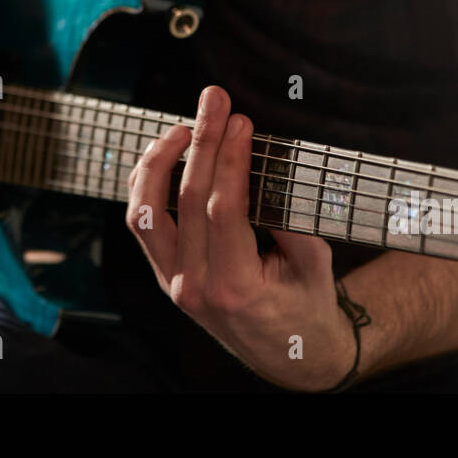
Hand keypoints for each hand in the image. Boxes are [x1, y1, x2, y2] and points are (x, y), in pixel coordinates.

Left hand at [125, 85, 358, 390]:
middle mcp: (194, 287)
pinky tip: (166, 153)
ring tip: (183, 125)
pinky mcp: (164, 275)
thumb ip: (291, 221)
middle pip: (185, 200)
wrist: (290, 356)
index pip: (222, 209)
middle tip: (216, 101)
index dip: (230, 159)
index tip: (242, 121)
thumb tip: (261, 165)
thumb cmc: (307, 307)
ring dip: (160, 161)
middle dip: (203, 141)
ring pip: (145, 212)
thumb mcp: (315, 266)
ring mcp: (172, 283)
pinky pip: (142, 224)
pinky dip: (147, 184)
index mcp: (235, 288)